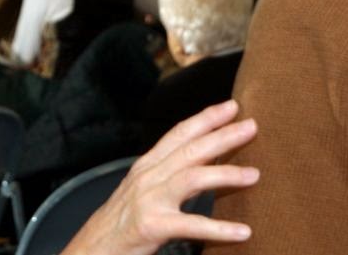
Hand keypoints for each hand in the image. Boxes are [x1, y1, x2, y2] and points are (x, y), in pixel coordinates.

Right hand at [61, 100, 258, 254]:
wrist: (92, 248)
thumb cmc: (121, 222)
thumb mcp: (142, 190)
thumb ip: (167, 175)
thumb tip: (201, 164)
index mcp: (147, 166)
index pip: (178, 134)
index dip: (205, 118)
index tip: (231, 107)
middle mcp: (147, 177)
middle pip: (190, 149)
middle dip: (222, 135)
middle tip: (251, 126)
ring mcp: (149, 200)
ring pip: (191, 178)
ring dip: (225, 173)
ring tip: (254, 175)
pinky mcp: (151, 225)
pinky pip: (190, 226)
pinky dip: (218, 229)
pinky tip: (243, 231)